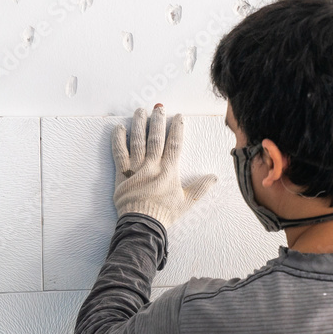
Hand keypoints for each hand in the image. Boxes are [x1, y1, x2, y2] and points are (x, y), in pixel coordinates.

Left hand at [111, 104, 216, 229]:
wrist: (142, 225)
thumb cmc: (164, 214)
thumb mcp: (186, 203)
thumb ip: (200, 188)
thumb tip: (214, 177)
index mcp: (168, 171)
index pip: (174, 145)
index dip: (177, 129)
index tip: (178, 117)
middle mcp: (152, 166)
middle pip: (155, 138)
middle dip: (158, 121)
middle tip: (158, 108)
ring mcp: (136, 169)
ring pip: (137, 141)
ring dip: (139, 125)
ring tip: (140, 111)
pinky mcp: (122, 174)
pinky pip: (119, 153)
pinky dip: (118, 140)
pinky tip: (119, 128)